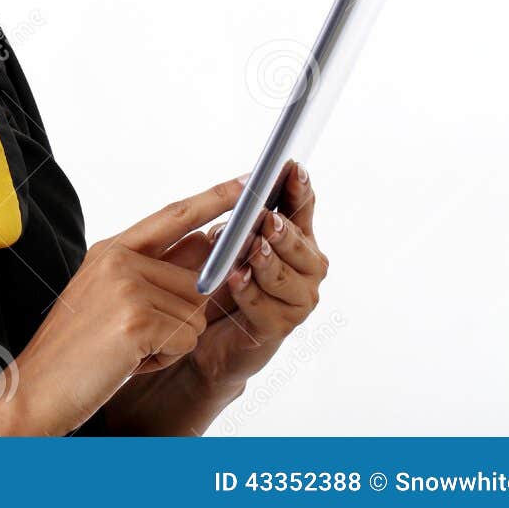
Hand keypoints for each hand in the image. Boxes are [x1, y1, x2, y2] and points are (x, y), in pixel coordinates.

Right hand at [0, 174, 245, 435]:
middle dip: (180, 319)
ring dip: (171, 343)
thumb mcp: (112, 299)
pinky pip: (187, 340)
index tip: (248, 183)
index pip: (174, 215)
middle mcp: (118, 259)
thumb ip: (156, 272)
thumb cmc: (76, 351)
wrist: (36, 388)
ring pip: (196, 314)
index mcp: (110, 250)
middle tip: (135, 338)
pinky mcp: (136, 319)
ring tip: (128, 349)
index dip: (214, 198)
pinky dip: (164, 360)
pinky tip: (128, 361)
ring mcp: (126, 286)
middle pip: (197, 281)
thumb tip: (207, 247)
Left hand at [163, 159, 328, 391]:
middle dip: (283, 231)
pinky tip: (235, 278)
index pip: (301, 206)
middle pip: (300, 244)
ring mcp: (296, 300)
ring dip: (267, 261)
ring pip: (287, 277)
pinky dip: (249, 291)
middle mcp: (305, 268)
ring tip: (252, 248)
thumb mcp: (227, 242)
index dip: (298, 188)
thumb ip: (241, 221)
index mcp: (294, 238)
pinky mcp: (277, 328)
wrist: (203, 339)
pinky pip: (267, 308)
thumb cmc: (217, 281)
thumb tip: (244, 190)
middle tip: (267, 220)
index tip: (292, 167)